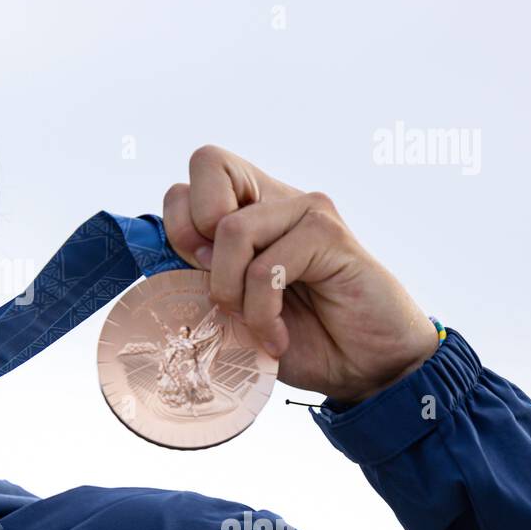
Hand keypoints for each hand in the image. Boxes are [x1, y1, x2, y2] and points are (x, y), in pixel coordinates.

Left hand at [161, 145, 440, 404]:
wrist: (364, 368)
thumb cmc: (299, 337)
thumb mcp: (233, 308)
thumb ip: (202, 274)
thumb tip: (166, 255)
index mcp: (247, 208)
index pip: (188, 182)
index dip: (178, 227)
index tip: (199, 275)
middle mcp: (275, 197)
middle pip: (207, 161)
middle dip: (194, 232)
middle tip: (220, 285)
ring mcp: (306, 209)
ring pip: (232, 230)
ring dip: (230, 292)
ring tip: (255, 327)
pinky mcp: (330, 234)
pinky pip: (267, 267)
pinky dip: (262, 314)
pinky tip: (277, 338)